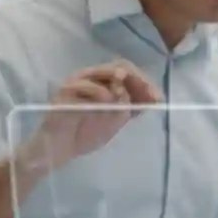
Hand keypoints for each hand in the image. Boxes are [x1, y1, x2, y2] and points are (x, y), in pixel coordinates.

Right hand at [22, 60, 162, 171]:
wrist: (59, 149)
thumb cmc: (85, 132)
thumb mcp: (115, 120)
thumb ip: (128, 107)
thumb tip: (146, 97)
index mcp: (102, 81)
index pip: (127, 71)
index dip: (144, 82)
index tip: (158, 99)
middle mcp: (89, 77)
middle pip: (118, 67)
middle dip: (138, 81)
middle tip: (150, 97)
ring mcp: (75, 82)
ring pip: (102, 72)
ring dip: (120, 84)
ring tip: (128, 99)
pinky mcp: (63, 93)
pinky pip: (84, 87)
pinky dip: (100, 93)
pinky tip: (108, 102)